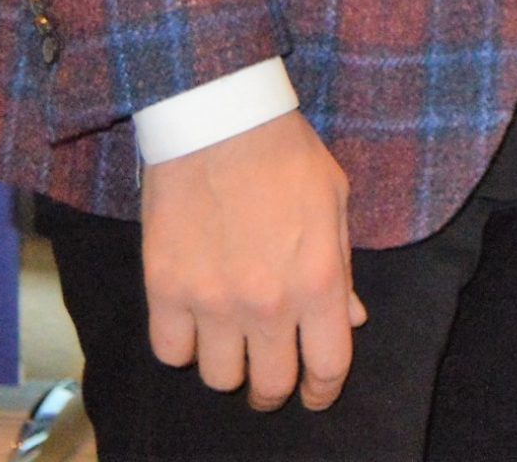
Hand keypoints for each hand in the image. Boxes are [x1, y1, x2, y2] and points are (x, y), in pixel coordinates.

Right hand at [141, 111, 364, 409]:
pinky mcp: (165, 292)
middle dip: (275, 388)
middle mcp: (267, 302)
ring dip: (229, 365)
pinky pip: (171, 353)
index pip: (328, 366)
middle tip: (272, 374)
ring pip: (218, 377)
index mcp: (319, 280)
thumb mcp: (335, 203)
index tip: (317, 393)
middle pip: (269, 385)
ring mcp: (212, 302)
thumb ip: (342, 268)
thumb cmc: (287, 156)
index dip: (324, 390)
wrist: (222, 122)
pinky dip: (184, 345)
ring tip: (233, 340)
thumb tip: (351, 318)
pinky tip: (194, 322)